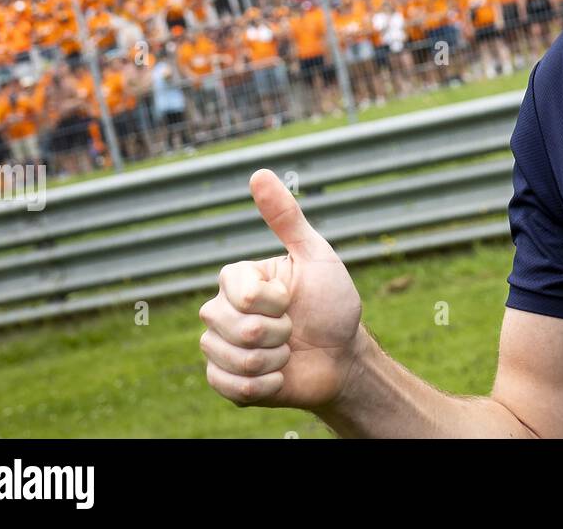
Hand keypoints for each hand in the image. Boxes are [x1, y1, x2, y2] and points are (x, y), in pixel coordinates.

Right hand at [201, 169, 364, 409]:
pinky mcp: (224, 382)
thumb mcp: (316, 256)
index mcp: (238, 279)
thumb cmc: (332, 302)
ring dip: (275, 361)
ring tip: (287, 351)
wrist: (342, 356)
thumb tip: (258, 172)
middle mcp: (221, 310)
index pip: (242, 293)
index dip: (275, 302)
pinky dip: (266, 386)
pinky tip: (279, 376)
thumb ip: (287, 218)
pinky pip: (232, 388)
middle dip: (278, 333)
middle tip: (293, 328)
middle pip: (234, 327)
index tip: (292, 299)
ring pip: (234, 359)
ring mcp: (219, 347)